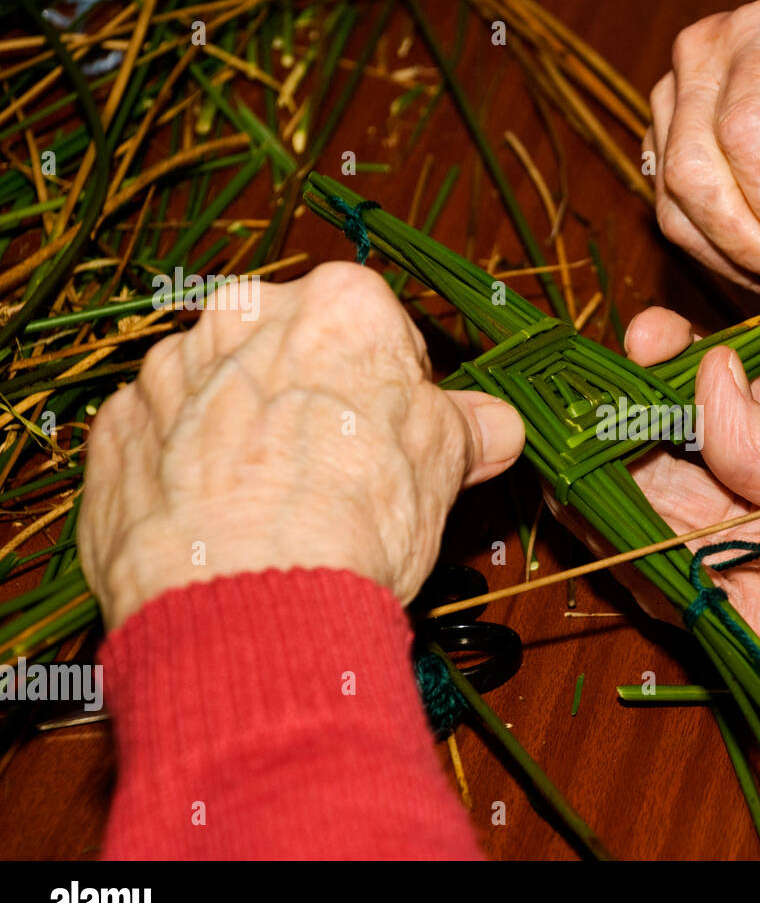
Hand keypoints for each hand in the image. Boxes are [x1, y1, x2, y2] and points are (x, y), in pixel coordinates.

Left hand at [79, 262, 524, 628]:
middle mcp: (247, 316)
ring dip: (243, 431)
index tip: (397, 439)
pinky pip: (163, 438)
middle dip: (312, 400)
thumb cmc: (358, 519)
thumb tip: (498, 427)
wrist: (248, 597)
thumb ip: (466, 430)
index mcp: (341, 305)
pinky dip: (185, 469)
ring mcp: (171, 370)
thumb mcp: (444, 467)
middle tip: (336, 474)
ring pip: (222, 390)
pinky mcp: (117, 428)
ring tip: (272, 510)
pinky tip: (216, 523)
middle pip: (293, 351)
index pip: (381, 333)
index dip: (395, 392)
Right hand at [579, 307, 759, 833]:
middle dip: (641, 416)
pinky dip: (633, 542)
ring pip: (671, 521)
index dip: (687, 376)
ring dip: (622, 474)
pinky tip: (594, 495)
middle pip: (688, 467)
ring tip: (579, 419)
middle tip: (604, 370)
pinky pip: (682, 585)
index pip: (731, 417)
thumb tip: (707, 378)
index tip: (655, 334)